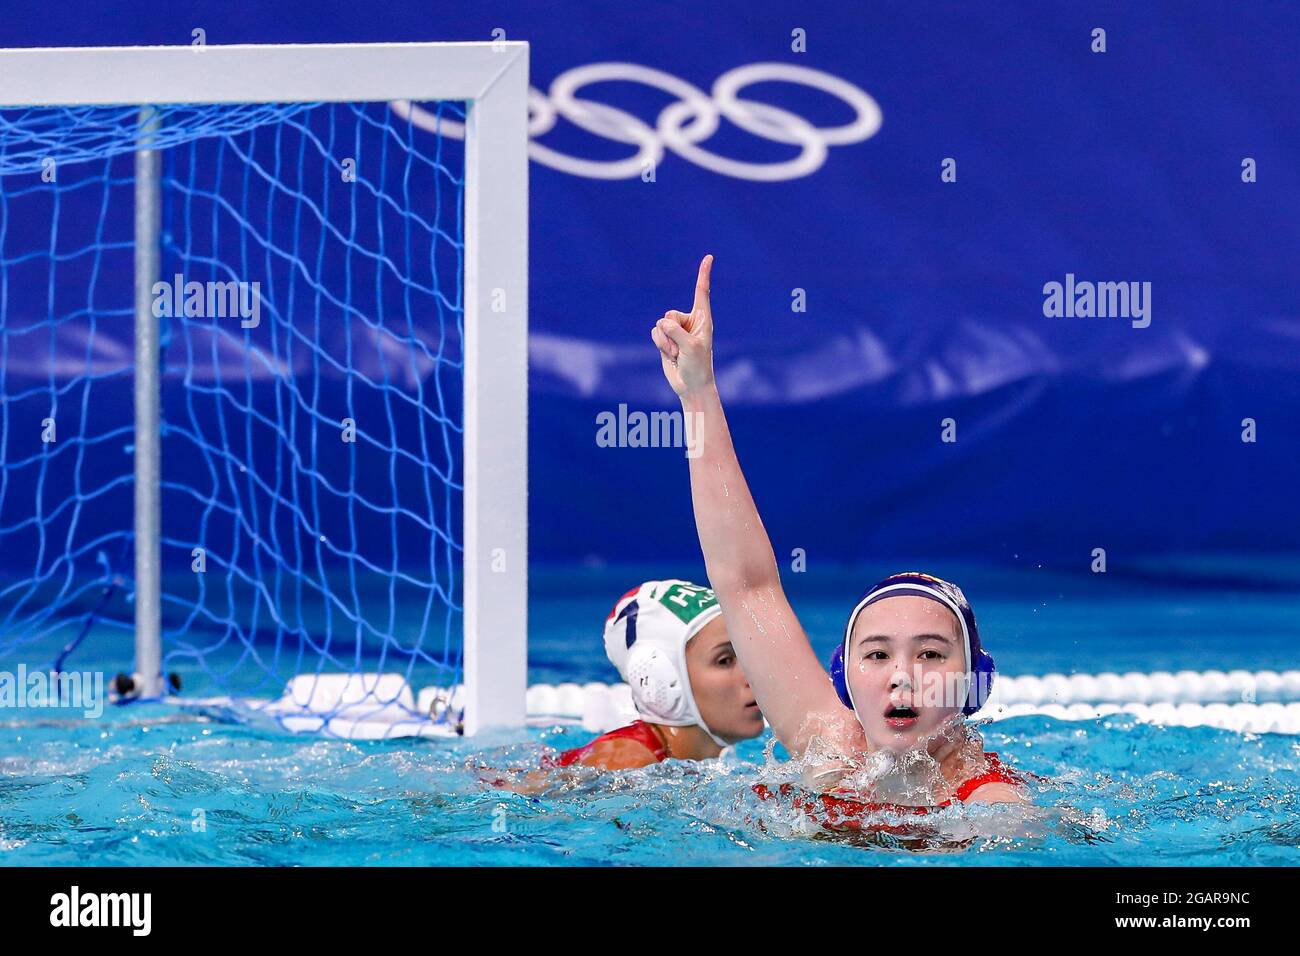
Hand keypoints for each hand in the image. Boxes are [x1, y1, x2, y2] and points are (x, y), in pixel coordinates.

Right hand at [651, 254, 714, 397]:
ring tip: (678, 354)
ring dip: (666, 342)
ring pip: (660, 325)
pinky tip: (671, 355)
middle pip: (670, 314)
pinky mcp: (665, 339)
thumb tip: (662, 324)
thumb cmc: (698, 366)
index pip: (702, 292)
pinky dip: (660, 345)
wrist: (690, 385)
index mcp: (703, 319)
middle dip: (672, 332)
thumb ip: (676, 331)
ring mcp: (676, 330)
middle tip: (683, 348)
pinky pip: (655, 333)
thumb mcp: (691, 346)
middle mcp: (689, 321)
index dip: (704, 274)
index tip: (709, 257)